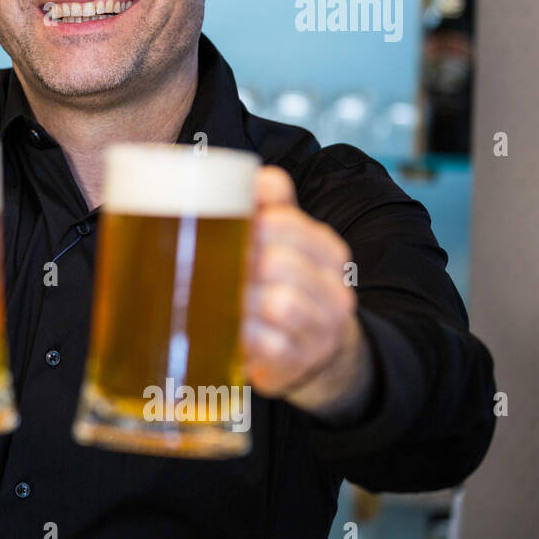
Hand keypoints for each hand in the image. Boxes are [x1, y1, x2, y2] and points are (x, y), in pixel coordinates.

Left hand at [240, 166, 373, 421]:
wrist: (320, 351)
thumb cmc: (286, 285)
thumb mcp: (286, 242)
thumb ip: (269, 206)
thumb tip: (248, 175)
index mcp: (326, 249)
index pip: (286, 220)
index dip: (250, 222)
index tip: (220, 224)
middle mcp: (332, 288)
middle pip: (280, 261)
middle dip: (241, 261)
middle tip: (206, 262)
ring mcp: (320, 329)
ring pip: (282, 304)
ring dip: (243, 299)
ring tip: (215, 297)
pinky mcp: (298, 363)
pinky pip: (271, 346)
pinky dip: (246, 337)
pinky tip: (230, 330)